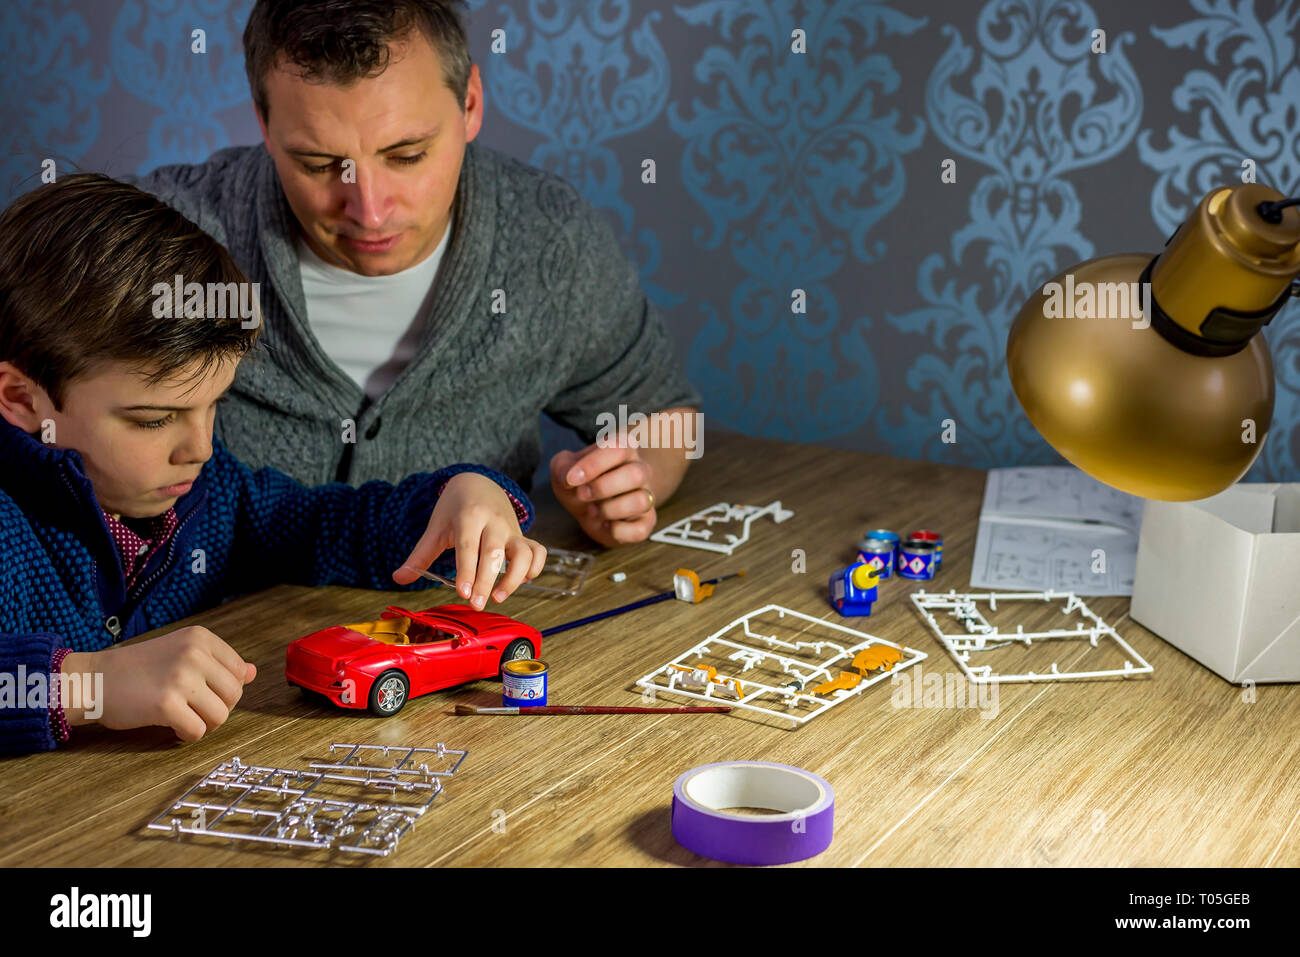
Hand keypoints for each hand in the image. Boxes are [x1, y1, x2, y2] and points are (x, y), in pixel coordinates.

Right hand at [61, 627, 255, 741]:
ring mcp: (181, 678)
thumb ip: (217, 662)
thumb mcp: (179, 652)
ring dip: (205, 724)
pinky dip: (189, 736)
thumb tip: (253, 672)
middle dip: (219, 709)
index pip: (240, 670)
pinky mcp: (167, 704)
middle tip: (196, 711)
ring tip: (186, 719)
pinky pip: (198, 731)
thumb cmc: (136, 669)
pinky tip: (175, 729)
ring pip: (221, 715)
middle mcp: (194, 654)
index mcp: (200, 638)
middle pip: (234, 694)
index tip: (205, 693)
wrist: (93, 680)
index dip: (226, 689)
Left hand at [393, 472, 546, 607]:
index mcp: (469, 517)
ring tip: (498, 597)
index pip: (469, 546)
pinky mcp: (524, 536)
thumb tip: (398, 577)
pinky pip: (538, 552)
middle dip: (486, 581)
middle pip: (494, 553)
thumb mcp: (436, 527)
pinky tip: (521, 581)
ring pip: (523, 554)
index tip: (463, 593)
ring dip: (514, 578)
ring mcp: (512, 530)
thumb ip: (420, 555)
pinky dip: (535, 568)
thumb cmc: (455, 509)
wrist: (478, 484)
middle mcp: (494, 522)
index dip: (467, 570)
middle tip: (476, 604)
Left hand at [550, 441, 655, 546]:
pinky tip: (605, 525)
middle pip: (635, 474)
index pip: (619, 448)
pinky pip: (640, 529)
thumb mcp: (564, 469)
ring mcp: (646, 496)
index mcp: (624, 449)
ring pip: (641, 501)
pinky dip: (619, 531)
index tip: (571, 479)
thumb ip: (563, 466)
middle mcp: (640, 470)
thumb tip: (568, 477)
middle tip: (582, 494)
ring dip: (611, 509)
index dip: (593, 464)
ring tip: (593, 511)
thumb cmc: (580, 483)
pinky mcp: (646, 522)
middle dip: (603, 487)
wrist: (588, 508)